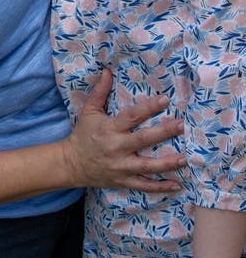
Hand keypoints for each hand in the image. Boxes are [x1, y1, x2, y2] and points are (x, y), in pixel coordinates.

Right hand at [64, 69, 185, 191]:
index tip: (165, 99)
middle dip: (164, 132)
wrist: (71, 163)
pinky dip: (160, 186)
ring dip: (167, 163)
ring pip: (147, 166)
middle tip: (182, 125)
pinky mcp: (124, 181)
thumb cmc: (83, 134)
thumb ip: (100, 91)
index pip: (132, 116)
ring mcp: (121, 167)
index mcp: (109, 128)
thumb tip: (107, 71)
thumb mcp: (89, 111)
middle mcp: (116, 148)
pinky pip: (144, 185)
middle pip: (143, 140)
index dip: (148, 108)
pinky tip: (177, 185)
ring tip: (185, 158)